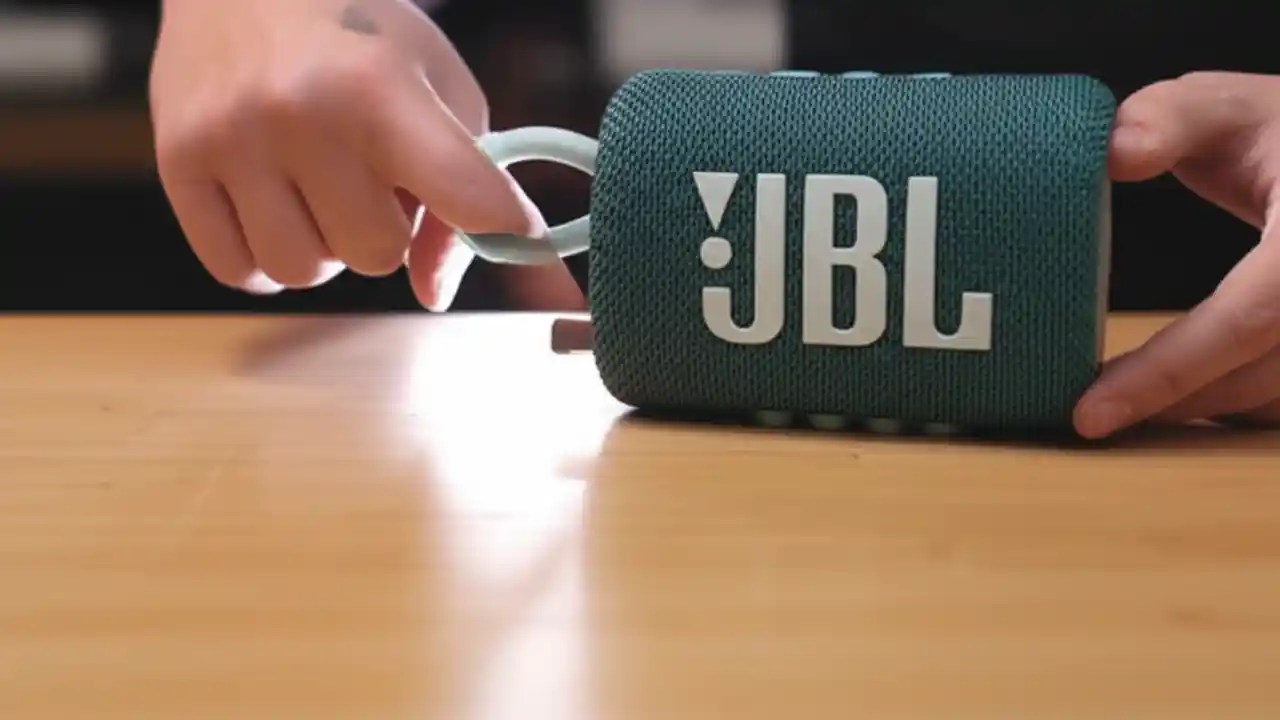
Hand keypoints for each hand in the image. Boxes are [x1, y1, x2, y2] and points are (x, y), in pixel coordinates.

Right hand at [149, 0, 545, 309]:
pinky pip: (240, 272)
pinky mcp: (175, 163)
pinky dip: (265, 255)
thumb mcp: (436, 86)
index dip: (500, 222)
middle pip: (375, 254)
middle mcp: (298, 114)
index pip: (465, 194)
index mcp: (379, 86)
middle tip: (368, 172)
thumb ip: (459, 190)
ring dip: (323, 244)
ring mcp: (229, 140)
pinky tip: (273, 203)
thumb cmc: (358, 35)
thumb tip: (432, 292)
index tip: (515, 227)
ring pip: (304, 272)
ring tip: (317, 183)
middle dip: (384, 225)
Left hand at [1075, 71, 1279, 437]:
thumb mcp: (1232, 104)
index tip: (1089, 412)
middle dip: (1169, 402)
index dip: (1167, 373)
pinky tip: (1171, 395)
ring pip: (1274, 398)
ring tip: (1115, 404)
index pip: (1246, 320)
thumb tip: (1113, 153)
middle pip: (1258, 378)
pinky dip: (1228, 399)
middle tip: (1084, 413)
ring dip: (1197, 409)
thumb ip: (1171, 117)